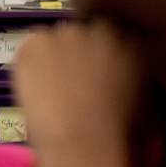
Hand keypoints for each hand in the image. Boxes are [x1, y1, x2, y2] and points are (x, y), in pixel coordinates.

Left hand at [11, 21, 142, 153]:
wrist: (84, 136)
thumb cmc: (116, 128)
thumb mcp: (136, 97)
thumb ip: (124, 73)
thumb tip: (111, 73)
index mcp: (132, 42)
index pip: (110, 38)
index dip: (96, 56)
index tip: (89, 72)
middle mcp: (101, 30)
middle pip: (82, 34)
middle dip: (74, 54)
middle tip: (67, 80)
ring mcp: (67, 32)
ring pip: (54, 39)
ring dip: (51, 56)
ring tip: (47, 85)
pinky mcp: (38, 40)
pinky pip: (30, 46)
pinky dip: (29, 61)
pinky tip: (33, 83)